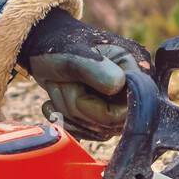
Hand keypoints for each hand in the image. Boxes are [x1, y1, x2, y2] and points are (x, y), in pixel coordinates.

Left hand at [18, 8, 151, 139]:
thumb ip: (94, 69)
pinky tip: (54, 104)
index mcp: (135, 66)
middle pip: (112, 123)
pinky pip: (90, 134)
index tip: (78, 90)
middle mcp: (132, 87)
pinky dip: (66, 121)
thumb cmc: (59, 45)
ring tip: (59, 85)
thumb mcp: (72, 53)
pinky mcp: (105, 114)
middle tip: (63, 82)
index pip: (133, 107)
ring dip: (68, 111)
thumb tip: (118, 84)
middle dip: (78, 106)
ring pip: (98, 130)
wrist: (43, 48)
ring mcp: (119, 103)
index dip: (102, 110)